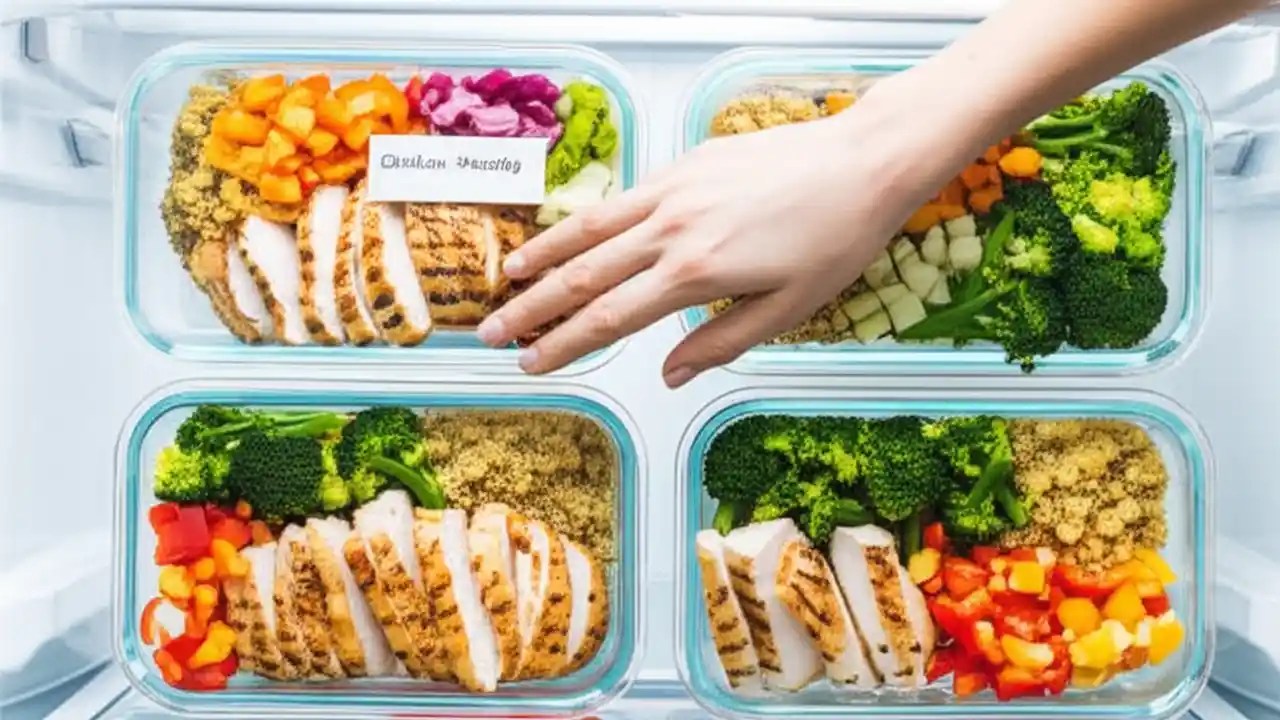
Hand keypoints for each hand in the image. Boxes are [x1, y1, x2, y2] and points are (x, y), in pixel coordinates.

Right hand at [476, 87, 957, 386]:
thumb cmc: (836, 241)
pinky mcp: (686, 163)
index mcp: (695, 274)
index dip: (563, 345)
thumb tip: (666, 375)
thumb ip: (719, 344)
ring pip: (591, 227)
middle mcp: (672, 229)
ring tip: (507, 277)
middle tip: (493, 333)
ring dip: (545, 254)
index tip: (530, 363)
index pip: (609, 318)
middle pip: (585, 275)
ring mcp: (674, 190)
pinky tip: (571, 232)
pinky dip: (587, 218)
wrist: (864, 161)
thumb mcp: (788, 311)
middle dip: (533, 308)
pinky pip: (623, 196)